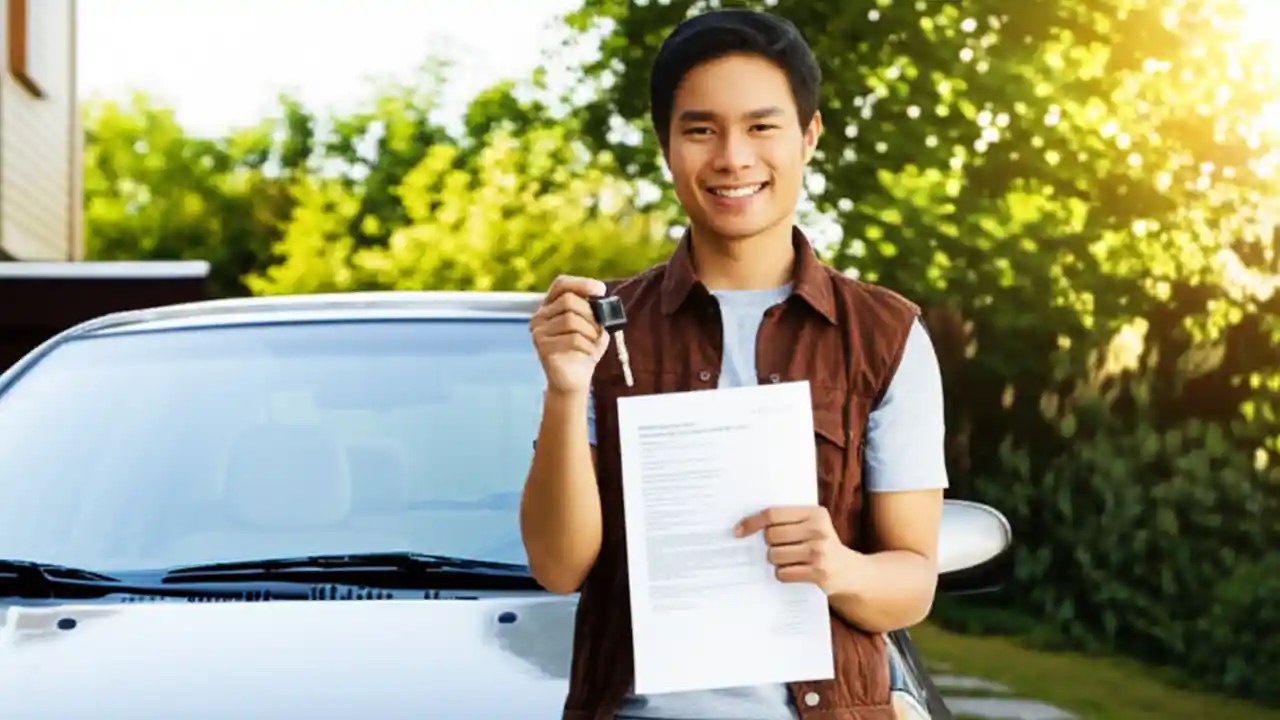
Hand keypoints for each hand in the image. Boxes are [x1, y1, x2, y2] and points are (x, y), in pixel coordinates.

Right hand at [529, 275, 609, 394]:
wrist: (574, 381)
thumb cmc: (584, 350)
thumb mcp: (594, 326)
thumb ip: (595, 311)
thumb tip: (600, 299)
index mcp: (551, 306)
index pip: (561, 283)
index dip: (581, 283)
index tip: (601, 290)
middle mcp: (540, 315)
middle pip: (568, 300)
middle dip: (591, 313)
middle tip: (599, 329)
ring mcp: (538, 331)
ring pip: (570, 319)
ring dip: (590, 331)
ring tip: (594, 342)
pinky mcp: (542, 347)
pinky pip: (571, 338)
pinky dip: (587, 345)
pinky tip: (588, 353)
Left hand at [734, 506, 855, 595]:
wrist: (851, 572)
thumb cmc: (821, 545)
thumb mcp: (813, 525)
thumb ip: (788, 521)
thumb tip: (745, 526)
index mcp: (815, 513)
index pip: (773, 514)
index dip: (752, 522)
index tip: (738, 531)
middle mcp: (818, 530)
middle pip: (771, 536)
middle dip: (768, 544)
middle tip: (780, 548)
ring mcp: (819, 553)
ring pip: (774, 555)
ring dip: (776, 561)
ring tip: (790, 560)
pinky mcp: (818, 573)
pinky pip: (783, 573)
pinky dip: (783, 574)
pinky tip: (795, 571)